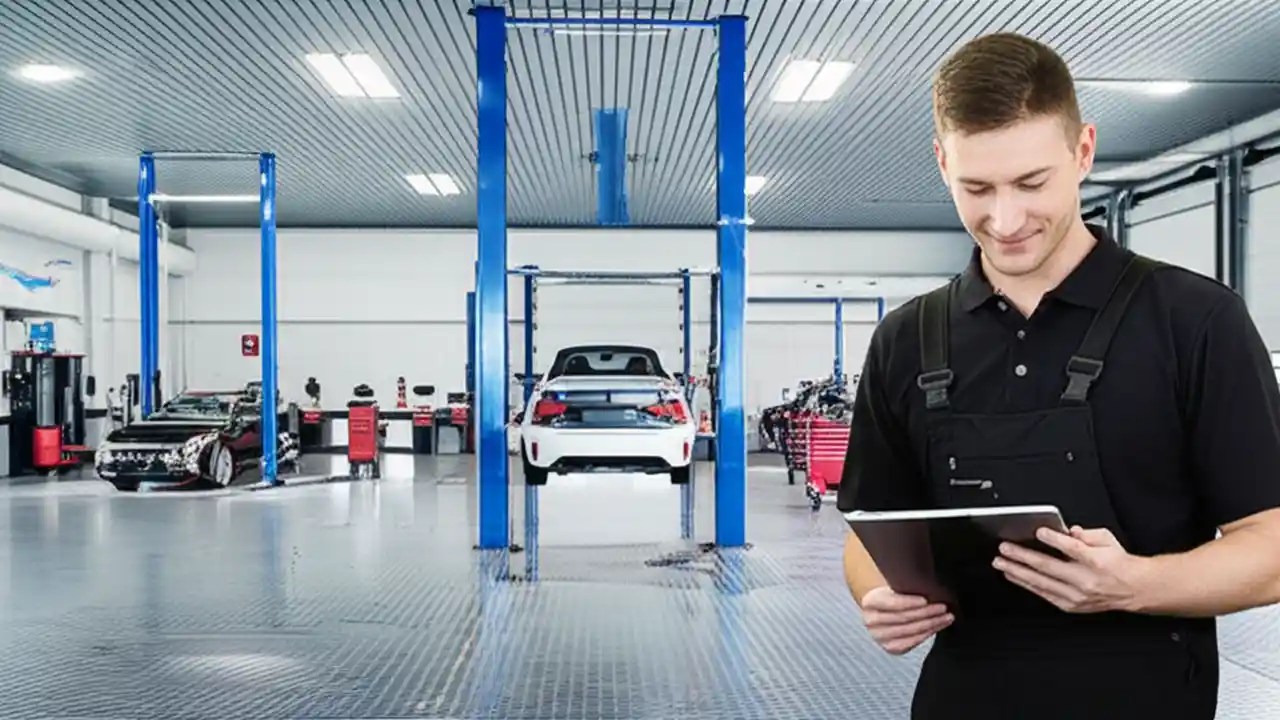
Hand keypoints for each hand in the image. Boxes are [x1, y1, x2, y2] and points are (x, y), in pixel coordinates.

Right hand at [860, 586, 954, 654]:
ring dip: (932, 624)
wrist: (882, 611)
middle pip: (903, 618)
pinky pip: (912, 642)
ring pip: (910, 631)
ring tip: (947, 617)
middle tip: (943, 607)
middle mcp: (871, 621)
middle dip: (927, 613)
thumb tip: (931, 590)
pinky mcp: (891, 647)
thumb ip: (905, 589)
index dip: (910, 602)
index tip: (926, 599)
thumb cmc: (892, 596)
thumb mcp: (893, 587)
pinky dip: (927, 634)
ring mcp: (880, 637)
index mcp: (870, 602)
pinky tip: (938, 627)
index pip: (892, 603)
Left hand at [993, 525, 1149, 613]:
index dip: (1053, 539)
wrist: (1134, 589)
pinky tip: (1014, 576)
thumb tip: (1068, 530)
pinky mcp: (1072, 605)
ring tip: (1001, 563)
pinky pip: (1045, 594)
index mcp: (1096, 561)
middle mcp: (1085, 580)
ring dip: (1018, 572)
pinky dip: (1027, 585)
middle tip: (1004, 549)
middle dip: (1022, 557)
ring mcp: (1077, 595)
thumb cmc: (1119, 563)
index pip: (1072, 548)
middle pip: (1048, 567)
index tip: (1038, 532)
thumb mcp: (1107, 539)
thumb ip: (1086, 533)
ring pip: (1041, 583)